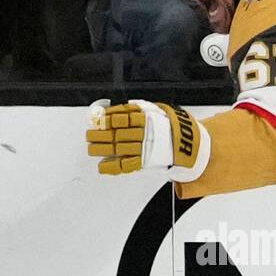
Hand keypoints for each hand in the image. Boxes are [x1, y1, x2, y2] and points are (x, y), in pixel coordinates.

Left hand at [86, 99, 209, 180]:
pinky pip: (127, 166)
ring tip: (91, 149)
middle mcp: (145, 133)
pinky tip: (102, 166)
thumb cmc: (166, 125)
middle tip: (89, 136)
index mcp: (147, 118)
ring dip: (102, 149)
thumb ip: (134, 108)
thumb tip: (109, 110)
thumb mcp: (154, 109)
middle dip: (100, 135)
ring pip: (119, 149)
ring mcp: (145, 148)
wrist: (186, 142)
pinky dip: (113, 167)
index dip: (106, 120)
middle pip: (117, 134)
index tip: (96, 122)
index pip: (122, 118)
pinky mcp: (146, 162)